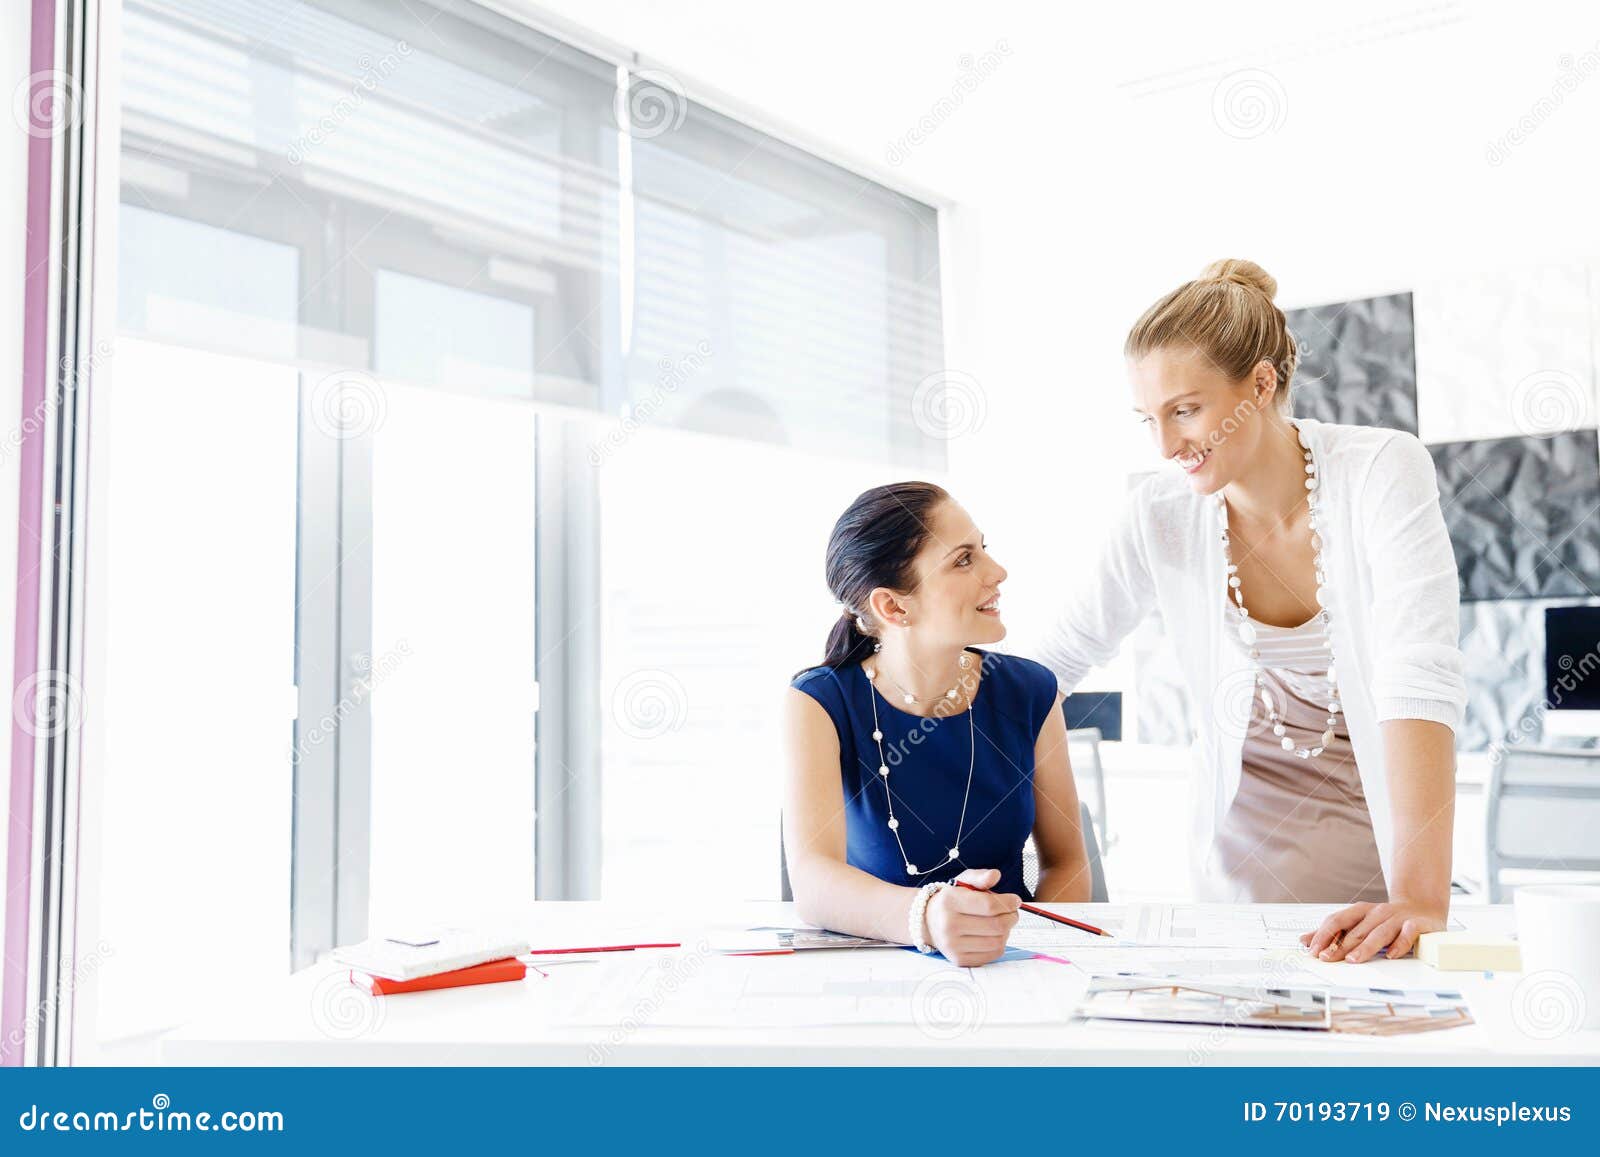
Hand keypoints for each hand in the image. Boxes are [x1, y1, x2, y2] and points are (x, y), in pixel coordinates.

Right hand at [924, 868, 1021, 965]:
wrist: (928, 922)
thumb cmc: (951, 901)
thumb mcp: (962, 882)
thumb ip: (979, 877)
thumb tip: (995, 875)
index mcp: (950, 901)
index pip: (989, 905)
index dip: (1008, 903)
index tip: (1015, 900)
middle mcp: (948, 925)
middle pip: (996, 925)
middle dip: (1011, 917)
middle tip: (1012, 912)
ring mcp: (953, 945)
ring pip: (997, 942)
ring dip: (1007, 931)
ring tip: (1003, 922)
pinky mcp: (959, 959)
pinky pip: (992, 955)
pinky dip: (1000, 944)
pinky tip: (994, 935)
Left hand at [1298, 898, 1446, 962]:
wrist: (1422, 907)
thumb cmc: (1385, 919)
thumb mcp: (1359, 923)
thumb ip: (1333, 932)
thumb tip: (1304, 941)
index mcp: (1361, 911)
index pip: (1338, 921)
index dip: (1324, 935)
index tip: (1313, 950)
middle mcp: (1378, 912)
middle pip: (1356, 930)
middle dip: (1340, 945)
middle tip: (1327, 959)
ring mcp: (1397, 918)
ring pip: (1379, 933)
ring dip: (1365, 947)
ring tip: (1352, 960)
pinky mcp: (1417, 924)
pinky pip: (1408, 934)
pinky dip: (1399, 944)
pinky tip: (1391, 956)